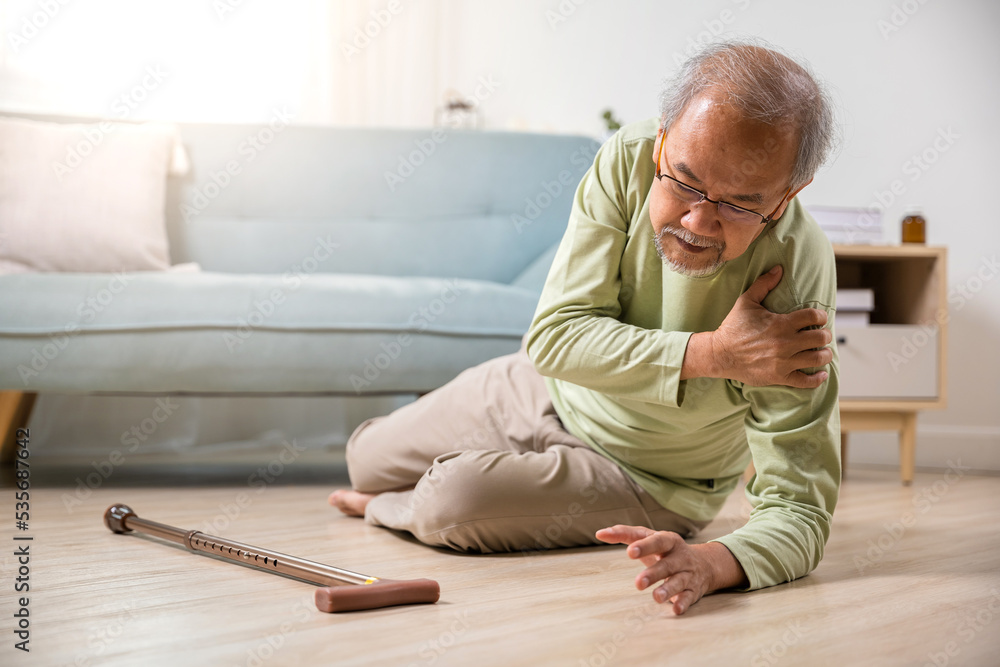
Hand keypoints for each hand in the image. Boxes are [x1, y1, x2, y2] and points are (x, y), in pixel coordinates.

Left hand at [596, 525, 746, 614]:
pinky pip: (689, 597)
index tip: (629, 552)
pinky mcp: (693, 591)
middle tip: (638, 583)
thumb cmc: (666, 549)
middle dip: (654, 573)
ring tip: (656, 597)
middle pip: (667, 565)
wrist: (704, 563)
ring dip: (668, 590)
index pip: (657, 541)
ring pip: (679, 582)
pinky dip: (683, 603)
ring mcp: (687, 574)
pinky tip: (675, 609)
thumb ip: (625, 534)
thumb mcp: (649, 537)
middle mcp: (680, 557)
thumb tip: (599, 534)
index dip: (644, 546)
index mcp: (669, 540)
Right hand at [684, 265, 832, 387]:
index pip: (814, 317)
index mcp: (781, 323)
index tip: (818, 319)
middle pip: (821, 338)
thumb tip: (778, 269)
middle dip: (824, 335)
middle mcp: (785, 342)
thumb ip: (764, 284)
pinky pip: (806, 381)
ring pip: (818, 358)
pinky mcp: (779, 376)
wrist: (719, 354)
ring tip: (822, 351)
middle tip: (820, 335)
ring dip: (825, 354)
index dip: (821, 316)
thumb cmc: (733, 328)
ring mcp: (783, 361)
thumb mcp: (746, 302)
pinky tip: (821, 373)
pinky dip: (817, 378)